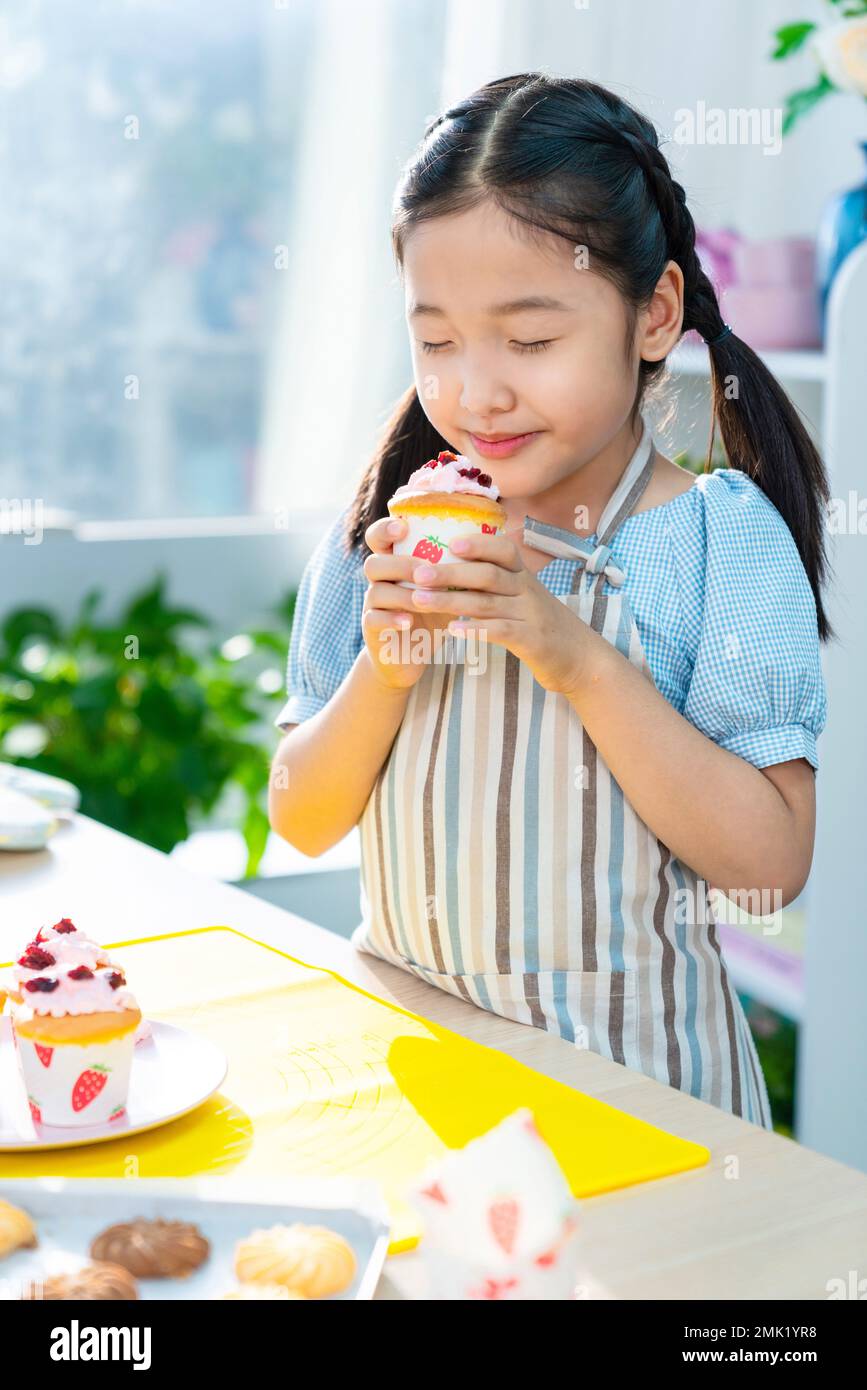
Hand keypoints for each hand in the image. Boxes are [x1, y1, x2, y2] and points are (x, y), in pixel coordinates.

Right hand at [361, 516, 454, 691]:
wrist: (411, 655)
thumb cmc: (433, 614)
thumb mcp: (445, 588)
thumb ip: (456, 566)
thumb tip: (494, 537)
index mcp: (395, 563)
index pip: (379, 537)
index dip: (385, 528)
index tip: (403, 526)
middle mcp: (380, 582)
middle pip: (374, 562)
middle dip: (401, 564)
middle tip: (425, 569)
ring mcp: (373, 605)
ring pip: (376, 591)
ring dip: (403, 593)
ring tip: (424, 599)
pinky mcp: (372, 630)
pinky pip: (374, 619)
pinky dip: (392, 619)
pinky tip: (409, 621)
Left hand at [408, 529, 593, 696]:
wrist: (581, 658)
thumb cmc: (544, 626)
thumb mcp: (526, 598)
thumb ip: (499, 584)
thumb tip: (458, 570)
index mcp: (525, 577)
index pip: (504, 549)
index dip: (478, 543)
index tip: (450, 542)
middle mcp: (529, 591)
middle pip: (487, 574)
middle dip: (450, 573)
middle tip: (418, 573)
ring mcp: (531, 615)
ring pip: (486, 603)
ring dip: (450, 600)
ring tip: (420, 599)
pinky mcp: (532, 641)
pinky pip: (500, 631)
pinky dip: (474, 629)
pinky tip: (452, 630)